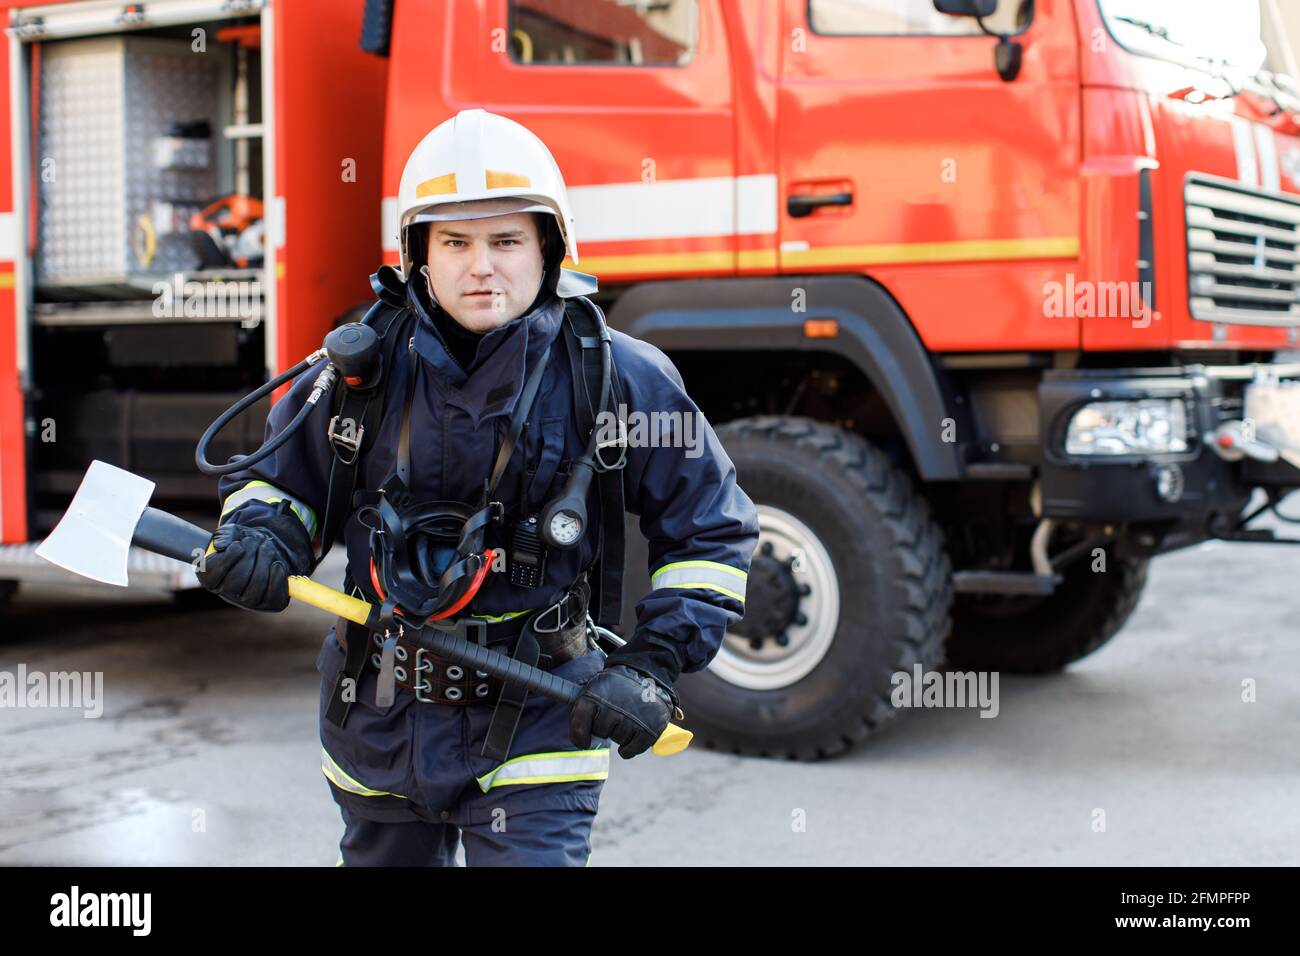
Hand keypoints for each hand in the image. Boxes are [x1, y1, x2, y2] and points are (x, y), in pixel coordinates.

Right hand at [196, 504, 313, 611]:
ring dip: (264, 563)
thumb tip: (221, 545)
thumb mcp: (231, 533)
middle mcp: (228, 594)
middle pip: (237, 581)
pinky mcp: (268, 603)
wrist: (262, 550)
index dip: (228, 558)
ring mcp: (248, 601)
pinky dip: (277, 578)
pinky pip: (273, 597)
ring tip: (266, 547)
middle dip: (249, 556)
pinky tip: (277, 564)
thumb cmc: (242, 542)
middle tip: (256, 540)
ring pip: (255, 588)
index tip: (238, 544)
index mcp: (211, 579)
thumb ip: (224, 535)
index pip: (213, 573)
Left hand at [569, 664, 676, 758]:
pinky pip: (631, 750)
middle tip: (614, 713)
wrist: (646, 675)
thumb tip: (576, 735)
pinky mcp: (649, 730)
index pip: (579, 726)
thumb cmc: (615, 686)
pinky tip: (631, 735)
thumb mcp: (594, 688)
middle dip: (605, 727)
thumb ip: (582, 709)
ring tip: (627, 716)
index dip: (579, 737)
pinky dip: (629, 748)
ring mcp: (632, 719)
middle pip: (601, 733)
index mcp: (594, 696)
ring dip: (620, 733)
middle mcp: (612, 708)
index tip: (583, 741)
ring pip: (618, 740)